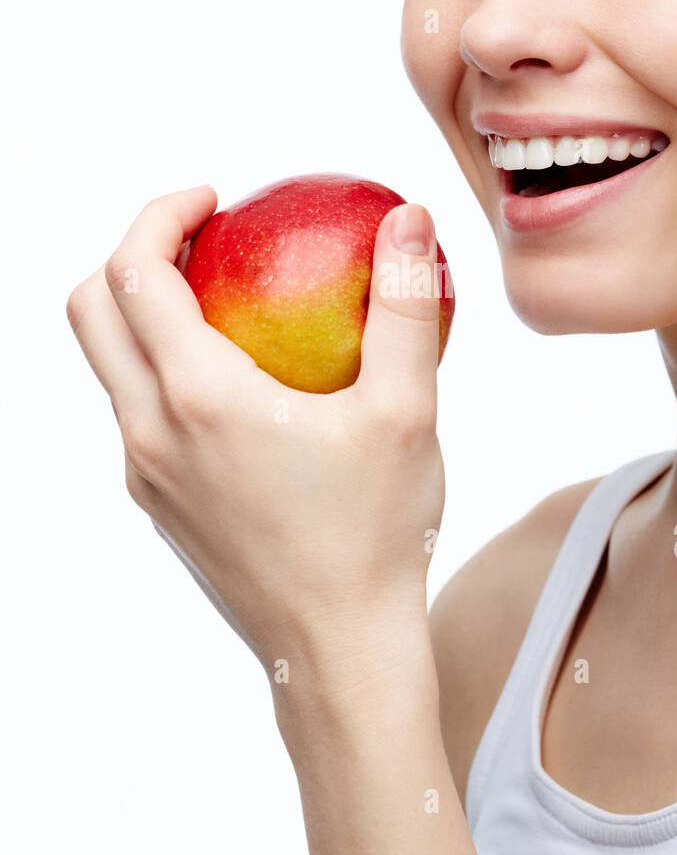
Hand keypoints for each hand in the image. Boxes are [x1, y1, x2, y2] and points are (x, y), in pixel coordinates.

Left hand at [66, 185, 445, 724]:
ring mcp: (145, 475)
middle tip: (206, 239)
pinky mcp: (158, 506)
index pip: (134, 274)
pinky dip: (164, 372)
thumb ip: (403, 306)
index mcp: (198, 399)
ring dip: (144, 315)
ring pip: (107, 367)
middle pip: (90, 311)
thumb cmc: (374, 537)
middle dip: (131, 253)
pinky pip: (137, 414)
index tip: (215, 200)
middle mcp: (150, 434)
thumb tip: (407, 218)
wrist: (336, 653)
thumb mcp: (407, 413)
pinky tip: (243, 386)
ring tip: (228, 303)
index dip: (161, 215)